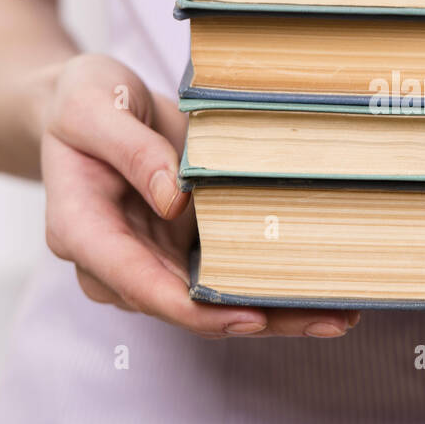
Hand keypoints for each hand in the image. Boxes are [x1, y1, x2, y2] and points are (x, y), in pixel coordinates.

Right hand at [39, 54, 358, 338]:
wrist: (88, 108)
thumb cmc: (85, 102)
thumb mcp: (94, 106)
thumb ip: (131, 150)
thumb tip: (174, 199)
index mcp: (81, 232)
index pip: (140, 284)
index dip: (195, 310)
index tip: (248, 318)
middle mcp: (116, 263)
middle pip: (188, 308)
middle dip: (257, 320)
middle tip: (330, 319)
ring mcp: (152, 263)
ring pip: (213, 305)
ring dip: (276, 314)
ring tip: (342, 314)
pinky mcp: (181, 253)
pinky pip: (224, 281)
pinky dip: (270, 288)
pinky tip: (322, 291)